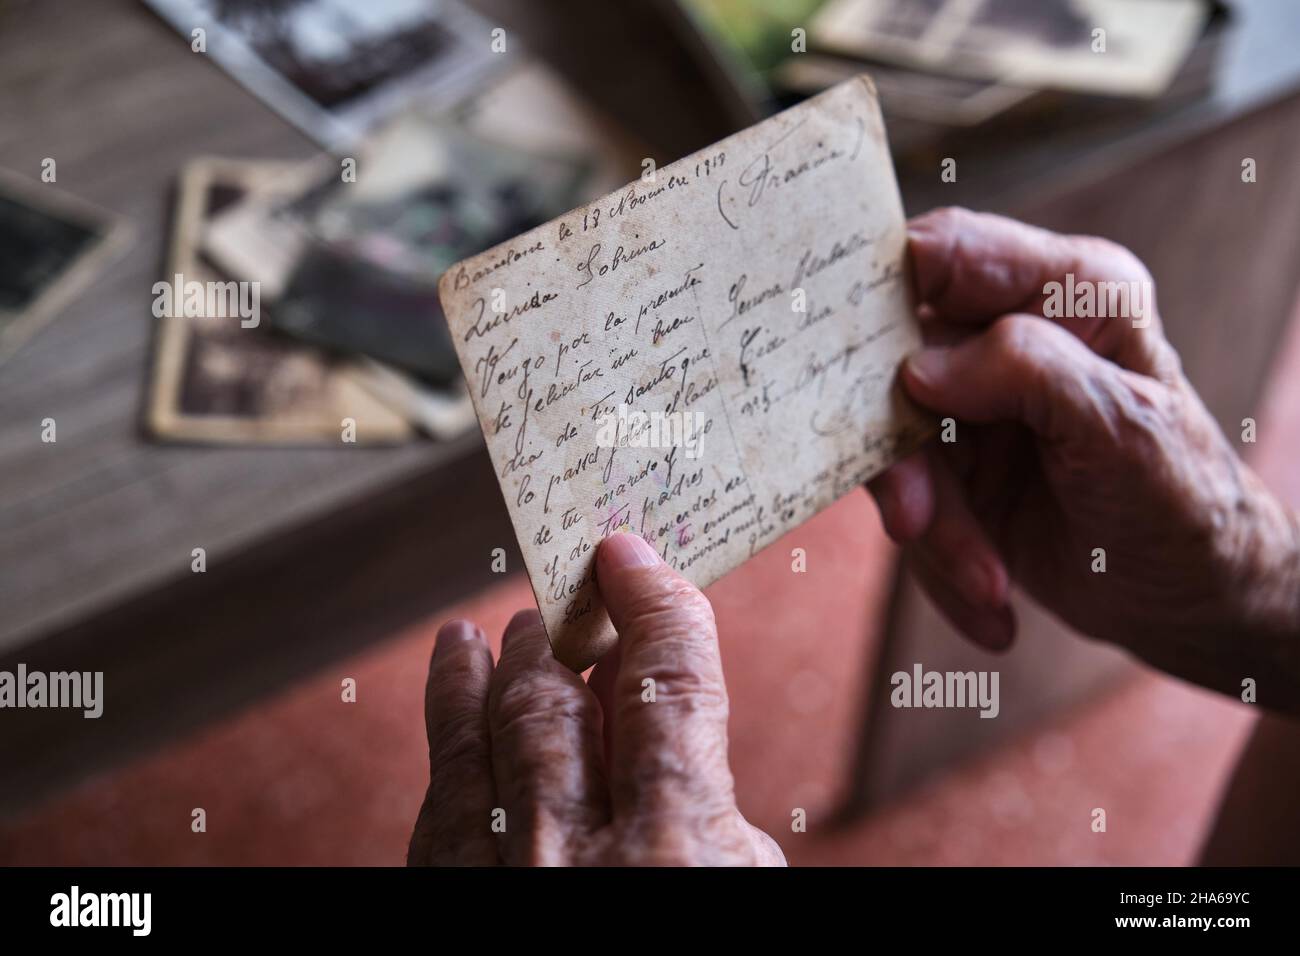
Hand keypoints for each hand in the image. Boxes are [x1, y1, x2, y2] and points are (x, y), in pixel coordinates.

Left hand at [408, 532, 783, 865]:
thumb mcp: (741, 885)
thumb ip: (706, 802)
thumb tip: (654, 722)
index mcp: (675, 850)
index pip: (667, 687)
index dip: (654, 606)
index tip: (632, 558)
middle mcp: (573, 856)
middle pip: (551, 704)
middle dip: (554, 638)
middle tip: (559, 603)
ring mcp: (496, 882)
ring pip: (474, 744)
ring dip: (481, 679)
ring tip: (481, 635)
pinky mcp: (441, 903)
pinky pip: (437, 810)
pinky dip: (447, 748)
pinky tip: (450, 720)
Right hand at [870, 207, 1299, 704]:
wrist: (1187, 598)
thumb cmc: (1184, 501)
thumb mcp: (1122, 429)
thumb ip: (1028, 372)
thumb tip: (916, 370)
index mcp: (1064, 289)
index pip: (944, 251)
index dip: (880, 291)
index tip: (849, 360)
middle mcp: (1006, 334)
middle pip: (895, 363)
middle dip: (905, 458)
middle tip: (918, 523)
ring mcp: (971, 402)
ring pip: (892, 447)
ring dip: (935, 531)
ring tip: (990, 589)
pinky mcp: (949, 466)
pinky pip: (904, 504)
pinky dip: (940, 565)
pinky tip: (992, 608)